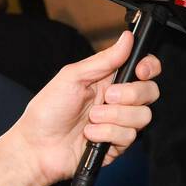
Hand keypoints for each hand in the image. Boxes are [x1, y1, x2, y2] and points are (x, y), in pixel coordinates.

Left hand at [0, 32, 161, 185]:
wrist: (35, 148)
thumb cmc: (47, 111)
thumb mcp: (72, 77)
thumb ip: (104, 59)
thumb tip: (127, 38)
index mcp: (110, 79)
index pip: (146, 68)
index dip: (150, 67)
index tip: (141, 70)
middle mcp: (120, 100)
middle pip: (151, 91)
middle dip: (131, 94)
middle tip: (108, 97)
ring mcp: (120, 123)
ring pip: (143, 115)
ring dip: (114, 116)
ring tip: (92, 119)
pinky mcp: (118, 144)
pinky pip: (129, 136)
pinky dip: (106, 134)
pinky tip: (89, 134)